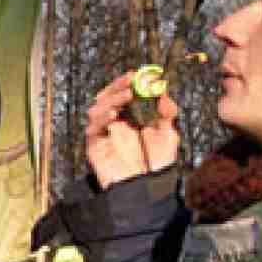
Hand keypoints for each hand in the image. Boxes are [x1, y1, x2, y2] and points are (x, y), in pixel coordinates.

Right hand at [84, 71, 180, 186]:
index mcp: (130, 118)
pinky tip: (114, 114)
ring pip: (97, 109)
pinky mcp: (95, 147)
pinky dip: (101, 119)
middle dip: (117, 85)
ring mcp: (104, 135)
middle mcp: (114, 124)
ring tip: (127, 95)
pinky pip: (92, 129)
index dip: (128, 82)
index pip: (123, 93)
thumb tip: (163, 91)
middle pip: (107, 97)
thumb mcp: (168, 135)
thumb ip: (166, 114)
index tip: (140, 72)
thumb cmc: (157, 164)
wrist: (147, 189)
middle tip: (131, 78)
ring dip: (110, 99)